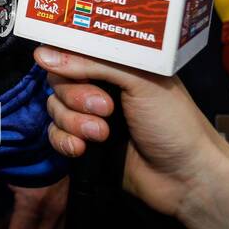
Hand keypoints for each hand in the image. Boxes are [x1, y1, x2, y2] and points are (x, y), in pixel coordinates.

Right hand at [34, 46, 228, 216]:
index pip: (75, 51)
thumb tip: (42, 54)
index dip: (65, 59)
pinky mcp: (84, 143)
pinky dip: (64, 141)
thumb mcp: (139, 81)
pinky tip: (83, 149)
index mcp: (118, 65)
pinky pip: (54, 134)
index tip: (66, 69)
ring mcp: (91, 116)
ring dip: (74, 122)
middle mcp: (102, 87)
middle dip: (75, 96)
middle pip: (60, 80)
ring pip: (55, 108)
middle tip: (105, 109)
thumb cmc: (174, 123)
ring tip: (102, 134)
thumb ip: (93, 63)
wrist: (186, 177)